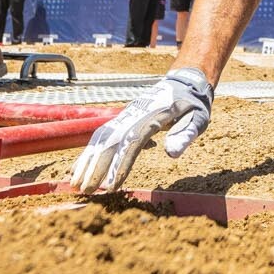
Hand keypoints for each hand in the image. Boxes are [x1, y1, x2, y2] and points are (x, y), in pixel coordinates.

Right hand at [67, 67, 211, 192]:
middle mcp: (134, 116)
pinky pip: (101, 136)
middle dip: (96, 168)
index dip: (121, 165)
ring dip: (87, 161)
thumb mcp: (198, 118)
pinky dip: (88, 153)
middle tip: (86, 191)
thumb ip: (185, 133)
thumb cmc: (192, 104)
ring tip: (75, 184)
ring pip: (101, 138)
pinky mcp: (122, 119)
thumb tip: (171, 153)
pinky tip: (78, 168)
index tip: (111, 186)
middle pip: (111, 142)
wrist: (184, 82)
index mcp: (153, 116)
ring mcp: (125, 116)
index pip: (133, 143)